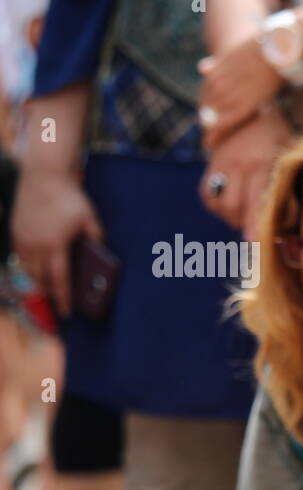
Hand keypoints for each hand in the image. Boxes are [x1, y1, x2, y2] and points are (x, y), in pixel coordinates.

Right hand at [11, 169, 103, 317]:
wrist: (45, 176)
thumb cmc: (70, 197)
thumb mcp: (90, 220)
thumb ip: (97, 239)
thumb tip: (101, 256)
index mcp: (55, 245)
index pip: (60, 280)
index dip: (64, 298)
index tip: (67, 312)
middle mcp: (35, 245)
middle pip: (41, 279)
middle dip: (49, 294)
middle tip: (57, 305)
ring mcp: (23, 238)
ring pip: (27, 269)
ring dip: (37, 282)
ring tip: (47, 291)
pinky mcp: (15, 231)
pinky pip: (20, 256)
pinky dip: (28, 267)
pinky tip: (35, 271)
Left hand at [198, 34, 283, 149]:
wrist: (276, 51)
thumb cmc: (262, 52)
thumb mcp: (234, 54)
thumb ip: (218, 64)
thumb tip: (201, 67)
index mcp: (213, 73)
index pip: (204, 94)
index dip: (205, 108)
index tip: (206, 119)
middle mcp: (216, 85)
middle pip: (205, 108)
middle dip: (205, 122)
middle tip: (206, 135)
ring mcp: (227, 96)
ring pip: (210, 118)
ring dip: (208, 131)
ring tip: (208, 143)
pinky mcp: (240, 107)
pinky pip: (221, 124)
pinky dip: (214, 135)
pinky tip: (209, 144)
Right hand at [200, 106, 293, 238]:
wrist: (257, 108)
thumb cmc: (284, 141)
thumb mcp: (292, 163)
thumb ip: (288, 194)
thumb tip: (285, 231)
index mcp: (263, 165)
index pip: (256, 206)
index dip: (255, 232)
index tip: (257, 249)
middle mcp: (239, 165)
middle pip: (235, 210)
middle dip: (245, 226)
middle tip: (256, 232)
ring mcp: (222, 163)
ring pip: (221, 205)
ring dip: (233, 218)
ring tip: (246, 216)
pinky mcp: (212, 163)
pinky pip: (209, 195)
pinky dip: (219, 207)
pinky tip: (232, 205)